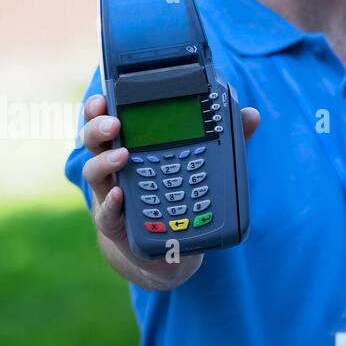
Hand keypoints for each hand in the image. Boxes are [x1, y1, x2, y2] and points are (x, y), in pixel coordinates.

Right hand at [79, 93, 260, 289]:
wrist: (167, 250)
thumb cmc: (178, 197)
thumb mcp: (201, 167)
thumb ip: (222, 141)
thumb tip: (252, 115)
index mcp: (130, 145)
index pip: (109, 118)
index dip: (101, 106)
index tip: (106, 95)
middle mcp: (113, 167)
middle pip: (93, 140)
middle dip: (98, 127)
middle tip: (114, 122)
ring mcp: (111, 194)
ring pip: (94, 173)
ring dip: (105, 162)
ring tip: (123, 155)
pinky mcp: (115, 224)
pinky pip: (106, 213)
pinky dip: (112, 204)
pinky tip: (121, 195)